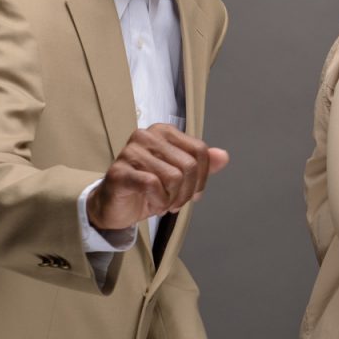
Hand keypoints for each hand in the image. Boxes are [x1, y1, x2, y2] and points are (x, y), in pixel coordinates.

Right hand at [87, 124, 228, 230]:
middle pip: (190, 165)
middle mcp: (146, 135)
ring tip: (161, 202)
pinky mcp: (120, 171)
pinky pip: (154, 185)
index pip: (200, 151)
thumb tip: (223, 156)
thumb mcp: (180, 177)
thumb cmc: (146, 189)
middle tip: (174, 202)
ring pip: (174, 177)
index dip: (202, 178)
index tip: (192, 192)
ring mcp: (131, 151)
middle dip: (187, 192)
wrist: (114, 206)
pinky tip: (151, 204)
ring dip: (172, 199)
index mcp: (163, 132)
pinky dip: (158, 202)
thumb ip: (201, 165)